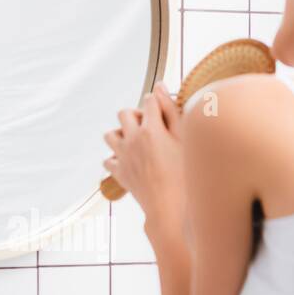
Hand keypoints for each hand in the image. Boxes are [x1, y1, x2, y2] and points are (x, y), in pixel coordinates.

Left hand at [102, 81, 184, 227]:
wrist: (171, 207)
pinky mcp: (119, 174)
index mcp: (151, 128)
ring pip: (110, 135)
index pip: (149, 100)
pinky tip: (129, 161)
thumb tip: (160, 87)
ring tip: (136, 142)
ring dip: (121, 134)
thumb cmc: (185, 173)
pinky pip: (108, 160)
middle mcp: (132, 139)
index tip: (163, 111)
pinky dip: (116, 158)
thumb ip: (171, 110)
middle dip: (136, 115)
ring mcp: (123, 157)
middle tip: (151, 127)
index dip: (157, 102)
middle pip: (124, 113)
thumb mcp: (184, 139)